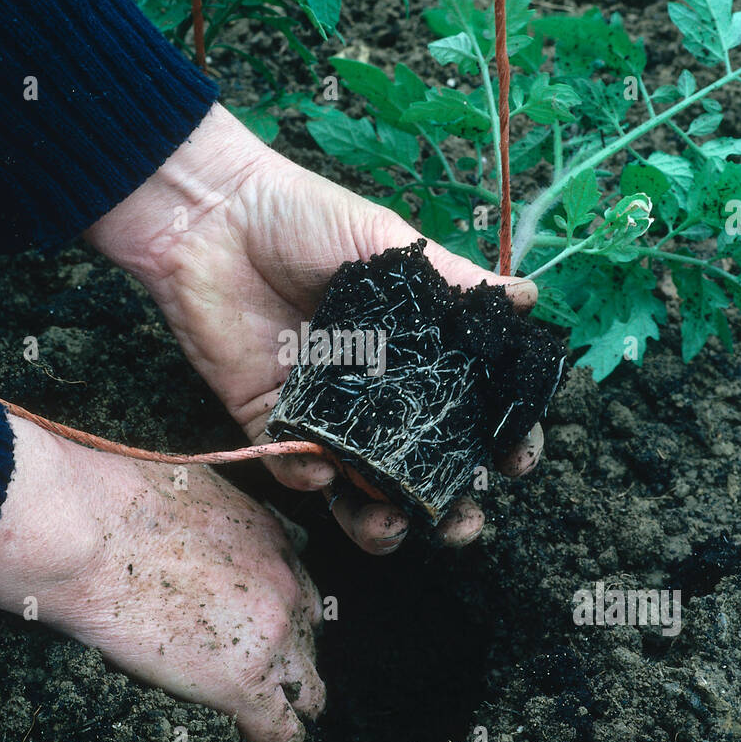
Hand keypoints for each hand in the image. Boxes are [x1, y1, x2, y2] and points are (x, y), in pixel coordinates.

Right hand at [0, 415, 324, 741]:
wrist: (90, 533)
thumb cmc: (113, 502)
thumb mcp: (188, 488)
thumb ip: (211, 520)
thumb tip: (190, 531)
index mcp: (272, 536)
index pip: (297, 586)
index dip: (277, 612)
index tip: (255, 625)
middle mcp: (286, 585)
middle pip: (309, 635)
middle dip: (287, 653)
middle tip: (252, 668)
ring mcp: (273, 637)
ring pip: (309, 688)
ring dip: (290, 701)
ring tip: (269, 718)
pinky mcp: (245, 683)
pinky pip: (283, 732)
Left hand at [86, 103, 543, 553]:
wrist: (211, 214)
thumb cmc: (303, 217)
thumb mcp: (386, 243)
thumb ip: (454, 280)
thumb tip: (529, 298)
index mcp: (413, 351)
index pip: (467, 410)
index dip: (497, 441)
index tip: (516, 462)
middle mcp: (375, 391)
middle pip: (419, 468)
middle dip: (445, 506)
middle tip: (462, 525)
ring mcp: (323, 412)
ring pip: (357, 486)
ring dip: (377, 519)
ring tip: (391, 527)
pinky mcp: (268, 419)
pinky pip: (292, 466)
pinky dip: (307, 476)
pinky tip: (319, 468)